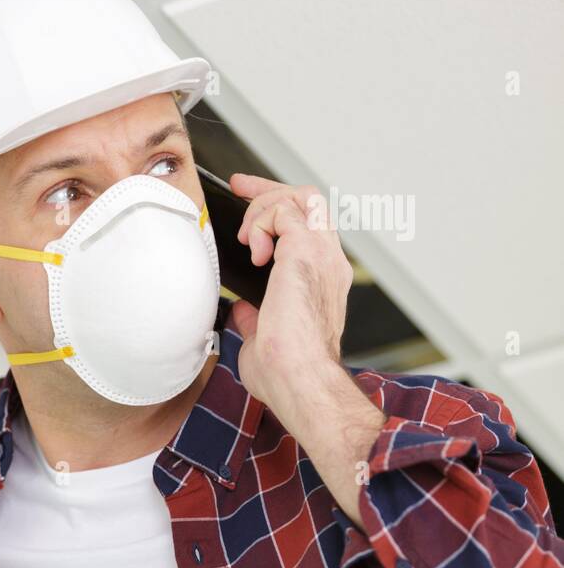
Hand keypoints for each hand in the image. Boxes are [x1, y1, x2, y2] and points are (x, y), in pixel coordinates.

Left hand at [226, 173, 353, 410]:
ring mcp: (322, 255)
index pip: (307, 228)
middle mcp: (329, 262)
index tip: (247, 207)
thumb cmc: (286, 373)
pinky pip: (284, 212)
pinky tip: (250, 249)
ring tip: (244, 237)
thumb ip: (255, 318)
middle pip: (309, 201)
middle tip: (239, 187)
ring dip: (264, 206)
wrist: (299, 381)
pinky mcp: (306, 253)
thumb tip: (242, 310)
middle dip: (269, 188)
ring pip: (300, 197)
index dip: (277, 212)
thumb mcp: (262, 338)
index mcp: (322, 281)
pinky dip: (260, 222)